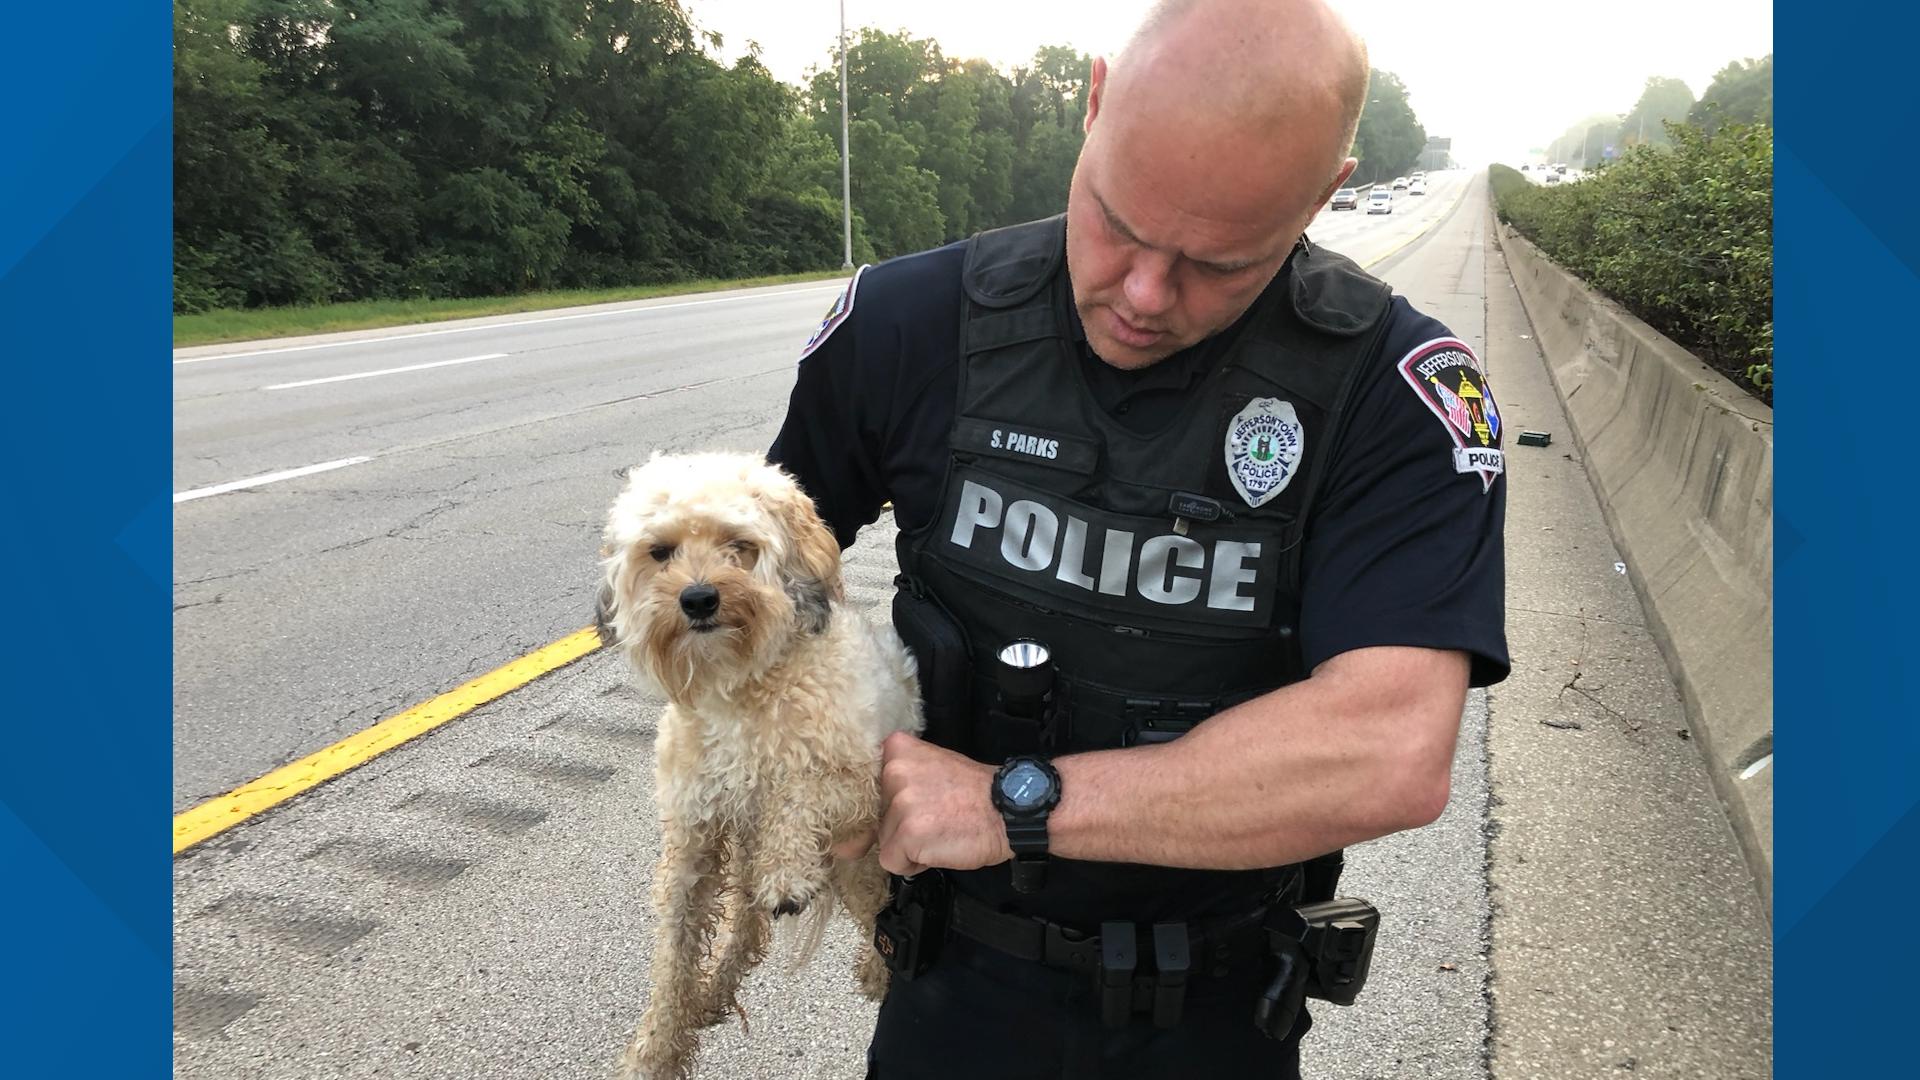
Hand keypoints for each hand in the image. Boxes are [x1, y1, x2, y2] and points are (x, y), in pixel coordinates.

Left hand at [861, 731, 1008, 877]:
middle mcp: (894, 771)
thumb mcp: (934, 766)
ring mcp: (900, 803)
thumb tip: (863, 821)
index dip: (894, 803)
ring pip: (885, 840)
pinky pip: (892, 861)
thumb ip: (902, 778)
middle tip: (938, 818)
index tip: (919, 804)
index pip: (872, 787)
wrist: (1010, 809)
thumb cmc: (976, 793)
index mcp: (898, 749)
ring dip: (909, 845)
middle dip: (903, 826)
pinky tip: (939, 848)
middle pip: (879, 815)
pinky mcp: (907, 833)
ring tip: (941, 833)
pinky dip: (913, 864)